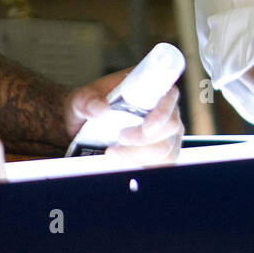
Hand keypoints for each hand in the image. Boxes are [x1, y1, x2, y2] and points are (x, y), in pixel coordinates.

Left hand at [67, 69, 183, 164]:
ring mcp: (167, 132)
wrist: (86, 126)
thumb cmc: (91, 106)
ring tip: (112, 152)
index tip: (145, 128)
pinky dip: (141, 166)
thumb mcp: (82, 98)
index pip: (169, 96)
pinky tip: (121, 162)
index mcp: (151, 86)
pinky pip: (162, 165)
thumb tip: (100, 109)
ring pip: (167, 150)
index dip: (162, 113)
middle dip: (143, 140)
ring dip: (139, 156)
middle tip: (116, 142)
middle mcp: (166, 108)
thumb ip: (88, 101)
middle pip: (171, 127)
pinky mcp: (163, 153)